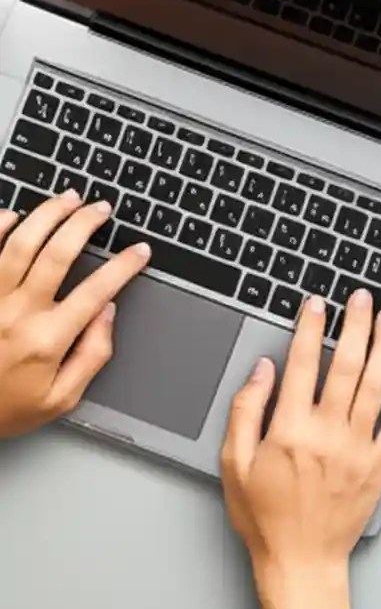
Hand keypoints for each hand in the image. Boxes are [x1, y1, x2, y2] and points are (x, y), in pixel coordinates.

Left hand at [0, 192, 150, 439]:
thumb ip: (92, 355)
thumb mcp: (61, 399)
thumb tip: (106, 315)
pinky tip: (12, 214)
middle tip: (102, 209)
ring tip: (68, 199)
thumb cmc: (1, 409)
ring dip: (48, 215)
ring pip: (20, 242)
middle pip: (57, 253)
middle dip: (85, 224)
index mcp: (48, 339)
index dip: (123, 266)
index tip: (139, 251)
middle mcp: (17, 313)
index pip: (96, 290)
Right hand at [221, 289, 380, 608]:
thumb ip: (246, 410)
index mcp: (289, 429)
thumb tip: (263, 369)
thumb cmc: (265, 517)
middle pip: (347, 364)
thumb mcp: (233, 463)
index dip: (311, 327)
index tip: (317, 303)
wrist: (301, 560)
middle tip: (361, 297)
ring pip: (377, 384)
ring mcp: (359, 447)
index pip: (304, 362)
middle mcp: (328, 433)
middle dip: (355, 324)